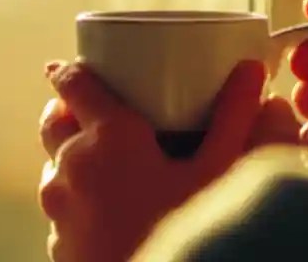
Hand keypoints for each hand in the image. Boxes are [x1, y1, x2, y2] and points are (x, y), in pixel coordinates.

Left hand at [37, 59, 267, 261]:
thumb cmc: (186, 231)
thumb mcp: (219, 173)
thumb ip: (234, 118)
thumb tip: (252, 72)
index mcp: (107, 137)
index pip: (72, 83)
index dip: (69, 69)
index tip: (70, 64)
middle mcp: (71, 166)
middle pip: (54, 121)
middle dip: (68, 110)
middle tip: (93, 110)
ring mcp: (59, 209)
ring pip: (54, 166)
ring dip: (71, 156)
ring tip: (107, 163)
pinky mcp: (58, 243)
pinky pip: (61, 208)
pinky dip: (76, 198)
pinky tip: (107, 209)